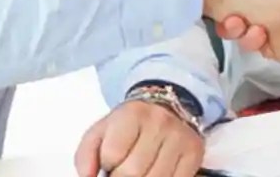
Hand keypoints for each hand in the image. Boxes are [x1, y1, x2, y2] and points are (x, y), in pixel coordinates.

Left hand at [74, 101, 202, 176]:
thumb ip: (85, 156)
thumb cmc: (129, 126)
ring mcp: (179, 138)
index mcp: (132, 113)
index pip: (112, 154)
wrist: (166, 108)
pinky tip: (153, 173)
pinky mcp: (194, 153)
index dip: (107, 166)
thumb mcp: (101, 131)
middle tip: (122, 171)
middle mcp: (160, 122)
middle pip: (132, 172)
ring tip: (138, 172)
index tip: (110, 163)